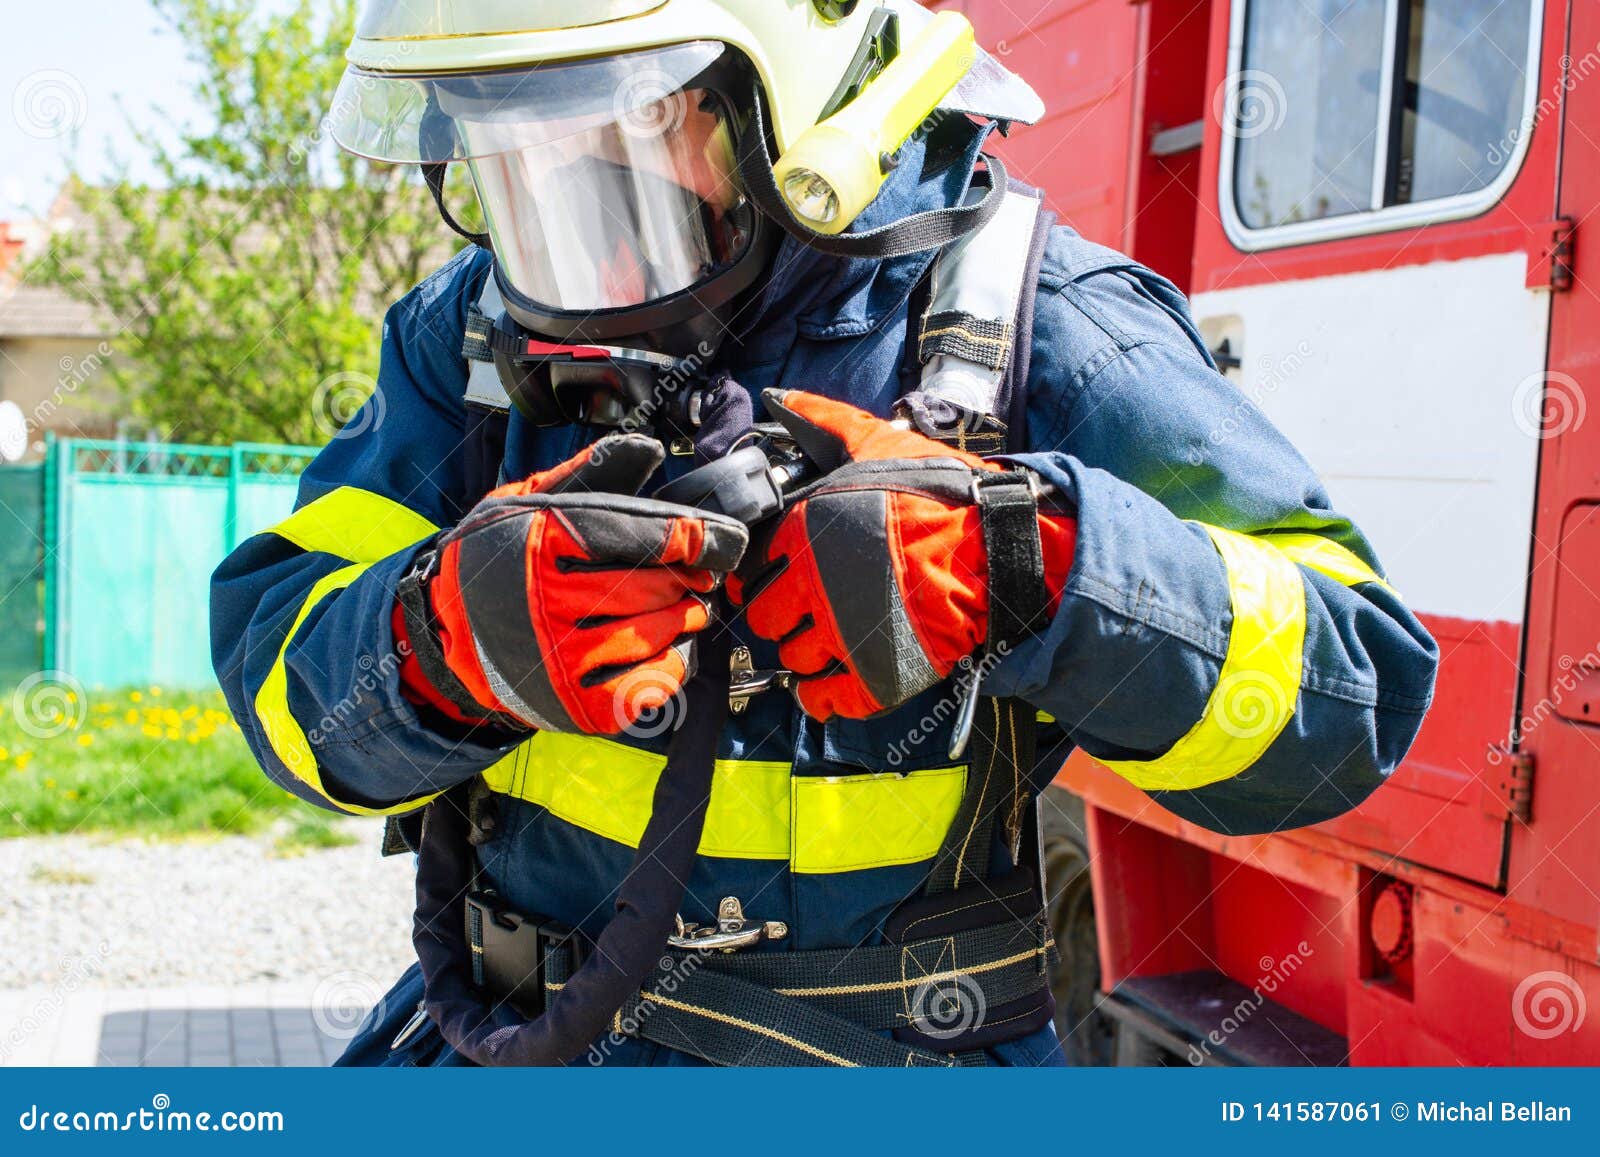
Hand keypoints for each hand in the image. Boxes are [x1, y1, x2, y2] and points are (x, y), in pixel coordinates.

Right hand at [406, 435, 747, 734]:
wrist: (448, 632)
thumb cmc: (498, 557)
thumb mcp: (527, 502)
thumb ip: (591, 475)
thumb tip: (650, 448)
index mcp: (544, 543)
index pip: (649, 536)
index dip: (700, 537)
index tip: (724, 539)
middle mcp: (549, 603)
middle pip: (659, 587)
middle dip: (690, 579)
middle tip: (696, 575)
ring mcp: (560, 660)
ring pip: (658, 635)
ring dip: (686, 620)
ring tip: (685, 608)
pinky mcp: (573, 704)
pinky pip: (648, 685)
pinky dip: (672, 664)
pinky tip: (668, 647)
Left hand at [730, 390, 1074, 720]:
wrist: (1001, 545)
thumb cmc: (941, 495)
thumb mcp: (878, 444)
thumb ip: (824, 422)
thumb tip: (780, 401)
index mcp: (806, 533)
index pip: (753, 568)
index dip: (762, 574)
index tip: (775, 576)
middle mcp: (815, 586)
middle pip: (765, 619)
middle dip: (780, 616)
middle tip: (804, 610)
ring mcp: (844, 634)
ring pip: (793, 661)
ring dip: (804, 655)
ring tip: (828, 640)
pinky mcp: (875, 674)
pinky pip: (825, 700)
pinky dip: (823, 696)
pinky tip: (835, 680)